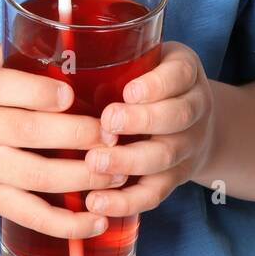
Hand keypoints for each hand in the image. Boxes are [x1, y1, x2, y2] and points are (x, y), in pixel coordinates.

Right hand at [0, 42, 129, 240]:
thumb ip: (12, 53)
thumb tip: (69, 45)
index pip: (2, 87)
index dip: (39, 93)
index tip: (72, 95)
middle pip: (28, 133)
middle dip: (78, 135)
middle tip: (114, 135)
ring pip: (36, 177)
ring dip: (83, 178)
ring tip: (118, 172)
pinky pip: (30, 215)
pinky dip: (65, 223)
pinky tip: (97, 221)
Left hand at [81, 41, 216, 218]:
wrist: (194, 122)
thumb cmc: (153, 80)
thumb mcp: (149, 56)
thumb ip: (121, 55)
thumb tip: (59, 53)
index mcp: (186, 73)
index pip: (179, 75)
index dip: (156, 85)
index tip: (128, 91)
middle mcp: (195, 110)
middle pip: (176, 117)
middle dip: (141, 122)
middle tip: (106, 123)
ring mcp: (187, 147)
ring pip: (164, 157)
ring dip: (129, 162)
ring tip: (94, 163)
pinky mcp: (173, 179)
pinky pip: (154, 193)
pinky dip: (127, 201)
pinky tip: (97, 202)